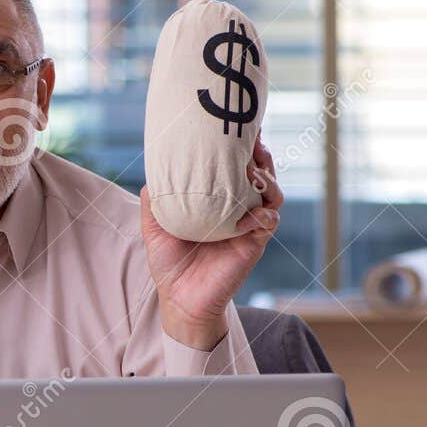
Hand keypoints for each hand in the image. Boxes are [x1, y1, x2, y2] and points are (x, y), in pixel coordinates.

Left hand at [140, 139, 282, 349]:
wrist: (178, 298)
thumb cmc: (169, 261)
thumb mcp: (155, 223)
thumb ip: (155, 196)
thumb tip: (154, 167)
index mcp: (217, 199)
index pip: (236, 168)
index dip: (242, 148)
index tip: (237, 128)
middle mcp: (237, 209)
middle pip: (261, 173)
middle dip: (261, 155)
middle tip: (253, 141)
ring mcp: (248, 226)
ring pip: (272, 194)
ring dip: (267, 178)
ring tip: (254, 170)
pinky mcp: (253, 244)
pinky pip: (268, 222)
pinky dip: (263, 213)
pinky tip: (250, 213)